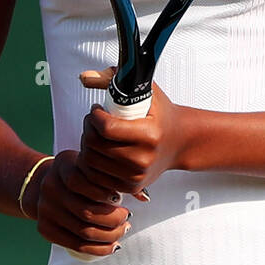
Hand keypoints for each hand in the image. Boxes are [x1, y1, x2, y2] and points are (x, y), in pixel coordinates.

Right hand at [21, 150, 132, 258]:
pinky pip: (76, 245)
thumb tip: (144, 197)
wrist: (46, 185)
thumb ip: (116, 178)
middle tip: (127, 217)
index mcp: (63, 165)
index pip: (82, 181)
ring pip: (83, 230)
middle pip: (85, 210)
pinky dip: (99, 249)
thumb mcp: (93, 167)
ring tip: (124, 229)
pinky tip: (114, 245)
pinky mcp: (45, 229)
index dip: (104, 192)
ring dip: (110, 234)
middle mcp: (50, 187)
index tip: (119, 199)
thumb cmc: (83, 175)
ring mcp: (45, 209)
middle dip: (113, 218)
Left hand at [76, 66, 188, 200]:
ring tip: (96, 135)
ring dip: (86, 146)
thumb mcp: (144, 90)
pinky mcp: (131, 186)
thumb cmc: (161, 115)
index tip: (97, 109)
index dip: (94, 116)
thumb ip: (113, 78)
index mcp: (149, 134)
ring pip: (91, 162)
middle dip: (88, 129)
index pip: (106, 128)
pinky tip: (98, 151)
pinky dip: (91, 164)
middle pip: (95, 146)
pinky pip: (96, 177)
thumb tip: (84, 78)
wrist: (180, 142)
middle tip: (93, 121)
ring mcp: (137, 175)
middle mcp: (144, 158)